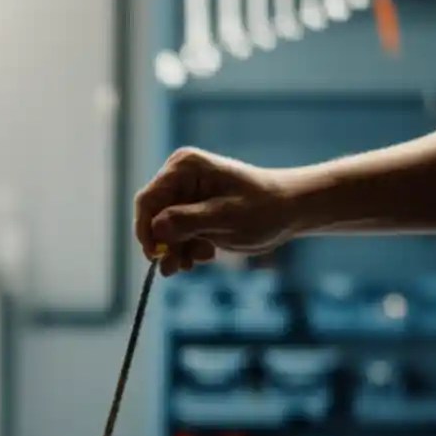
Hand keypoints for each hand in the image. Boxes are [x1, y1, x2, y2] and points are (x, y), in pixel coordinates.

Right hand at [134, 147, 300, 275]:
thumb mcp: (226, 218)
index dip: (146, 230)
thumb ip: (188, 222)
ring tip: (200, 260)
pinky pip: (176, 234)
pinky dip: (186, 249)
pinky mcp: (191, 210)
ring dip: (177, 250)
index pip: (148, 200)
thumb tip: (156, 228)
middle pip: (153, 217)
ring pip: (163, 230)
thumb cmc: (263, 209)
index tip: (155, 257)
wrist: (289, 211)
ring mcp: (184, 194)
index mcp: (184, 168)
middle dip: (165, 244)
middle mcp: (179, 177)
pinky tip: (206, 254)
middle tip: (180, 268)